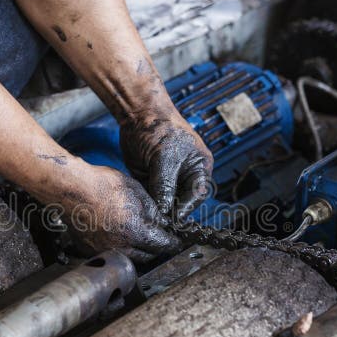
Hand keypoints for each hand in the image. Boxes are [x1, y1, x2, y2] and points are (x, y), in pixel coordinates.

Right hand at [62, 165, 181, 262]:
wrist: (70, 188)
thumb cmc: (100, 185)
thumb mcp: (135, 191)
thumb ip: (153, 211)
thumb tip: (162, 222)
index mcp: (135, 232)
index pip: (162, 245)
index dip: (172, 243)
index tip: (176, 243)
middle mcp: (120, 247)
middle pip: (147, 256)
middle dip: (156, 248)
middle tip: (160, 239)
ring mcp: (103, 251)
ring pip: (130, 258)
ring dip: (139, 252)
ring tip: (141, 239)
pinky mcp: (89, 250)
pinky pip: (111, 255)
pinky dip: (120, 250)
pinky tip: (120, 237)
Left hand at [119, 106, 213, 220]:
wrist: (138, 113)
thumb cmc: (159, 128)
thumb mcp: (165, 158)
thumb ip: (165, 185)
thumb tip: (165, 210)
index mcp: (199, 168)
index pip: (197, 195)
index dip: (186, 208)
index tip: (174, 220)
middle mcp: (185, 175)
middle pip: (181, 200)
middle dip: (171, 210)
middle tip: (160, 223)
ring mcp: (168, 177)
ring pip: (164, 200)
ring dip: (157, 208)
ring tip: (149, 218)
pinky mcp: (151, 178)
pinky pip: (151, 195)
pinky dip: (146, 201)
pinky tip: (140, 208)